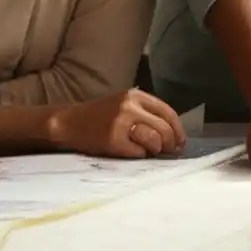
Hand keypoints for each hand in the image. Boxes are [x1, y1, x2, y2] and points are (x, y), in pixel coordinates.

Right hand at [49, 89, 185, 157]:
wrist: (69, 123)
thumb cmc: (100, 117)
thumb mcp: (125, 105)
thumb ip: (146, 113)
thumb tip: (174, 134)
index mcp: (135, 95)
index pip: (167, 111)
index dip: (178, 129)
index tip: (181, 141)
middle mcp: (130, 106)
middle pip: (164, 127)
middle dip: (171, 143)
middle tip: (170, 151)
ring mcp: (121, 123)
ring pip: (155, 140)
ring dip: (156, 149)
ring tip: (149, 151)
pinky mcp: (113, 140)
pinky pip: (139, 152)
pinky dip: (140, 155)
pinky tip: (131, 153)